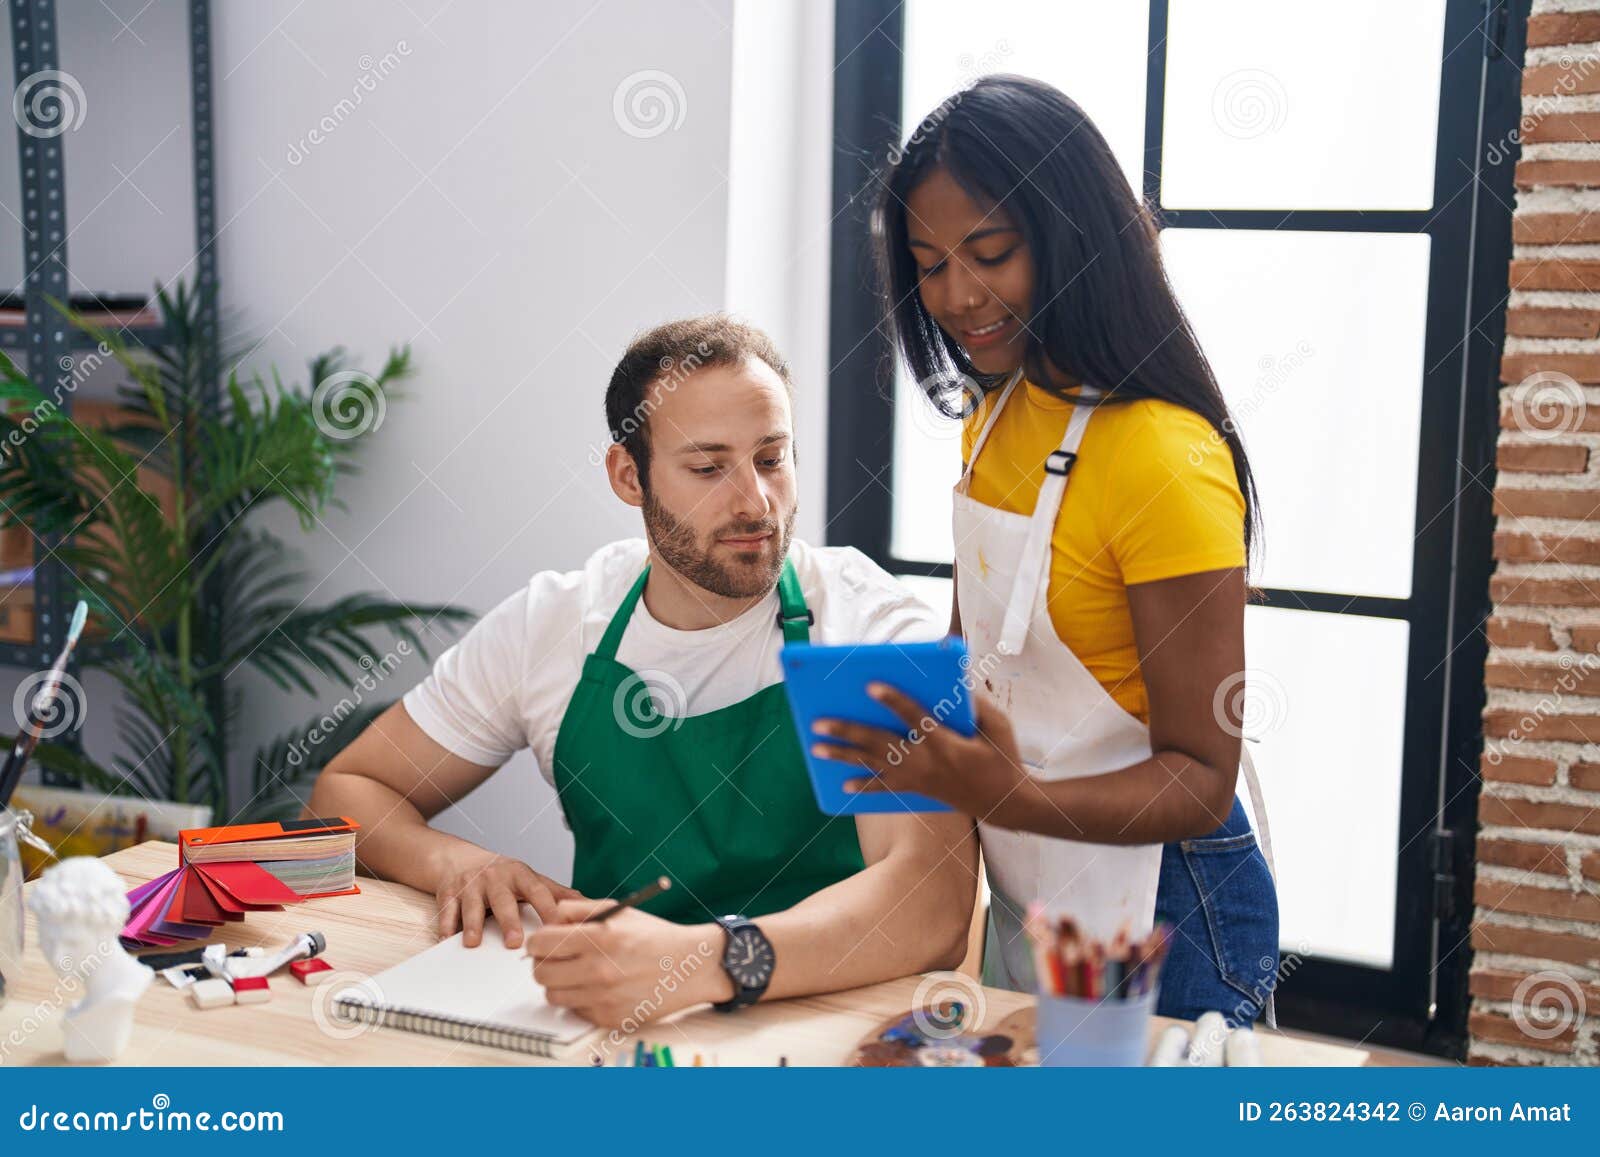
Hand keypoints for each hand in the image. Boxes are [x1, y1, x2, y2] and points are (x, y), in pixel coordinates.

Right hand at [434, 848, 583, 947]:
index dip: (549, 909)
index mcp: (520, 875)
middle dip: (509, 921)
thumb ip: (556, 893)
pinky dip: (445, 925)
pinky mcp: (447, 893)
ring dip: (472, 924)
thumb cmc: (501, 875)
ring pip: (471, 905)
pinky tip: (446, 940)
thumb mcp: (529, 878)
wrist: (457, 858)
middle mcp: (495, 878)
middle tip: (515, 943)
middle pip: (503, 900)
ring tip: (473, 943)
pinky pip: (446, 910)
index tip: (559, 927)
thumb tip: (592, 904)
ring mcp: (470, 885)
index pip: (538, 892)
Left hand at [525, 899, 730, 1028]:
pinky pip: (576, 1010)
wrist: (690, 967)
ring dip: (560, 984)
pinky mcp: (609, 1018)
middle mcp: (599, 970)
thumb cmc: (655, 937)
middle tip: (556, 959)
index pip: (540, 943)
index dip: (537, 942)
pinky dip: (581, 1000)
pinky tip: (598, 988)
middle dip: (544, 963)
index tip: (543, 942)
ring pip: (553, 995)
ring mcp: (603, 998)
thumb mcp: (619, 910)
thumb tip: (550, 919)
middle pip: (540, 973)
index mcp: (599, 937)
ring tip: (577, 973)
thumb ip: (578, 909)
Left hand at [810, 683, 1039, 825]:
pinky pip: (884, 789)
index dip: (892, 700)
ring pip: (873, 764)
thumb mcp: (998, 726)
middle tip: (819, 722)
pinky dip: (863, 786)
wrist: (1004, 802)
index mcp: (944, 741)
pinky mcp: (916, 790)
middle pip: (879, 742)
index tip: (870, 686)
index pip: (913, 716)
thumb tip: (956, 680)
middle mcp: (924, 760)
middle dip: (847, 731)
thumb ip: (976, 704)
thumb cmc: (1003, 758)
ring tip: (817, 749)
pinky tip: (843, 785)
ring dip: (843, 755)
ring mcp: (917, 778)